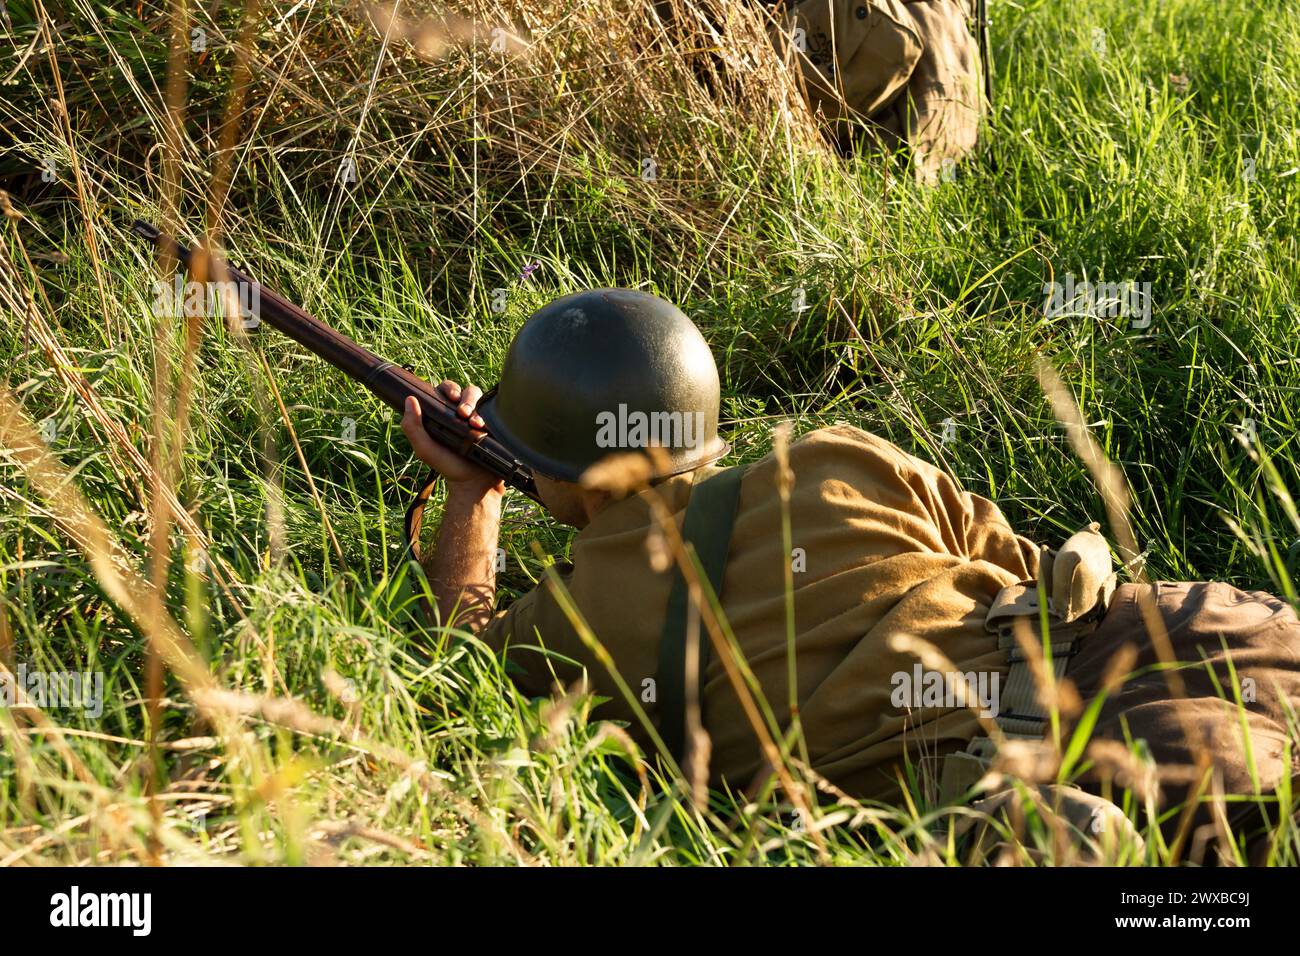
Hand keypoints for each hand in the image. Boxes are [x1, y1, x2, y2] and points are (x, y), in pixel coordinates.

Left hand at [401, 381, 504, 495]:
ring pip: (479, 397)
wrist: (474, 482)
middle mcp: (460, 412)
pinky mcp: (492, 423)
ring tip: (474, 422)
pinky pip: (493, 409)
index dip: (448, 388)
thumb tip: (409, 399)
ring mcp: (477, 416)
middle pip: (463, 390)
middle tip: (462, 413)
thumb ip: (413, 428)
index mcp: (442, 413)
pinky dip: (487, 414)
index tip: (450, 397)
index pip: (444, 390)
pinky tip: (483, 426)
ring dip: (475, 405)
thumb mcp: (424, 449)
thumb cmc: (447, 465)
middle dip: (464, 397)